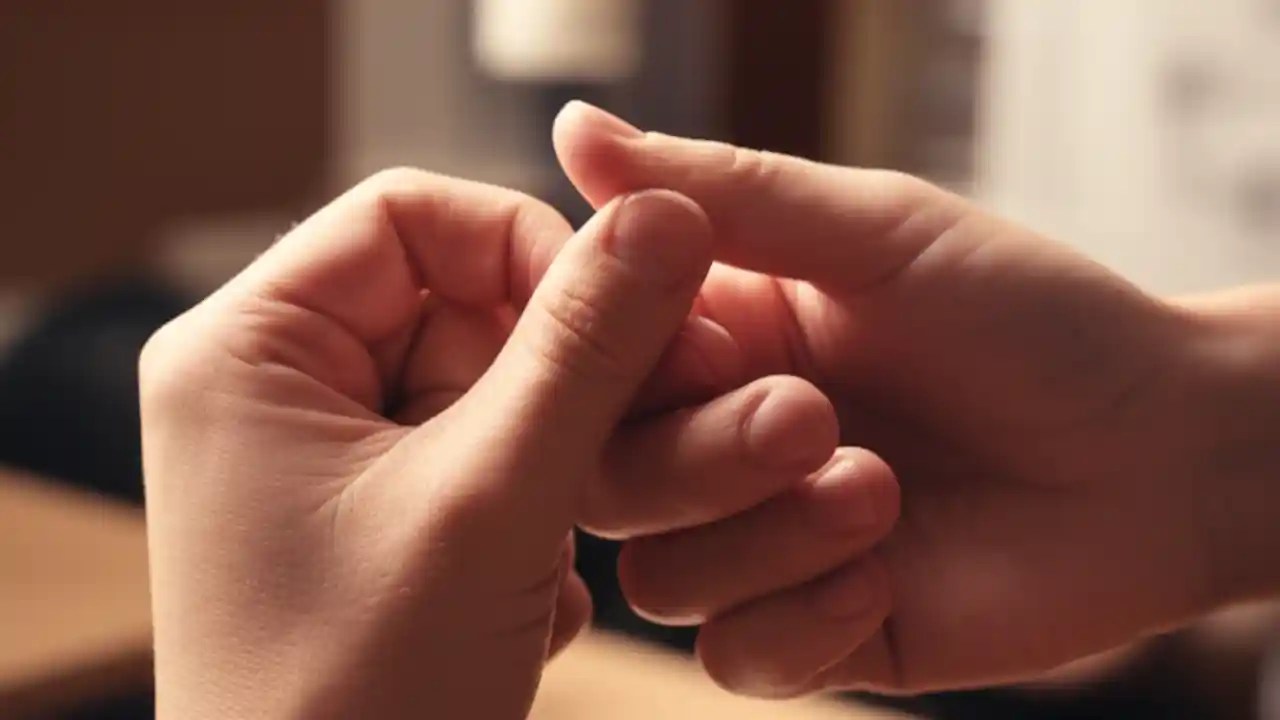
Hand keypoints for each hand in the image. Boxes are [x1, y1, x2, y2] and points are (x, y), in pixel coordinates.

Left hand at [141, 172, 733, 718]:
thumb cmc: (356, 702)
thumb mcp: (488, 505)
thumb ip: (583, 349)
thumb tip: (664, 214)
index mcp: (247, 350)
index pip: (413, 214)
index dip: (533, 249)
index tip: (630, 323)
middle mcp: (272, 390)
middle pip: (458, 302)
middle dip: (558, 377)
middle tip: (644, 435)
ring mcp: (320, 460)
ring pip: (483, 389)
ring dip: (550, 461)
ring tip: (555, 550)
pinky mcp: (368, 519)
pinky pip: (476, 457)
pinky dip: (526, 511)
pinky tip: (525, 597)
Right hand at [552, 102, 1279, 694]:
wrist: (1163, 453)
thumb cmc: (1030, 321)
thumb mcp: (876, 232)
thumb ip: (727, 193)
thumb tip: (579, 128)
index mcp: (721, 339)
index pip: (589, 363)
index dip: (616, 365)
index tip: (722, 345)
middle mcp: (723, 442)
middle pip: (608, 481)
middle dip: (702, 457)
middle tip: (814, 419)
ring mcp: (764, 543)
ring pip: (657, 578)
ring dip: (764, 538)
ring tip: (882, 493)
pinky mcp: (816, 632)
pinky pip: (733, 655)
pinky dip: (796, 621)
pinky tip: (887, 574)